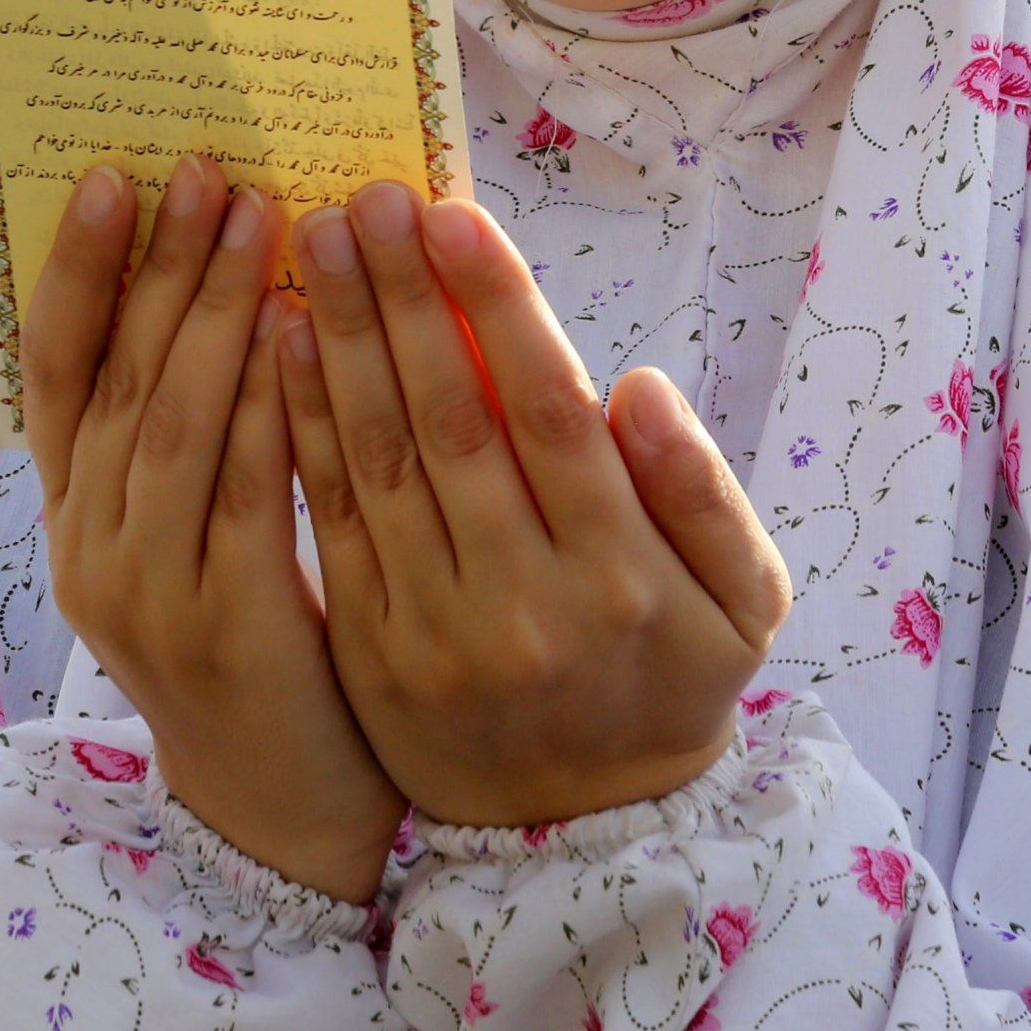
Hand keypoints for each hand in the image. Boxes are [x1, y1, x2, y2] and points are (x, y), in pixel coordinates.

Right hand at [21, 154, 406, 904]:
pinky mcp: (226, 625)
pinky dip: (268, 403)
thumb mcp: (192, 528)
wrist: (283, 802)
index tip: (113, 178)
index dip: (82, 272)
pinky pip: (245, 491)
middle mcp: (89, 547)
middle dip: (163, 265)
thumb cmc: (256, 632)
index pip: (56, 371)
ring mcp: (148, 591)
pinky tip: (300, 330)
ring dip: (215, 311)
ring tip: (259, 217)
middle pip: (120, 378)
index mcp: (75, 515)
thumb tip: (228, 271)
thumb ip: (194, 423)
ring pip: (174, 423)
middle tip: (206, 170)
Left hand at [279, 180, 791, 827]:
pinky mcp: (370, 649)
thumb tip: (636, 385)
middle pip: (450, 421)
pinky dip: (305, 422)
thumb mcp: (742, 600)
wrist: (586, 835)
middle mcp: (520, 600)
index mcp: (618, 572)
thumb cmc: (674, 674)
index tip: (451, 213)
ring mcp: (433, 632)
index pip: (546, 411)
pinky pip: (333, 518)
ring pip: (379, 461)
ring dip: (343, 340)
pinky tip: (287, 339)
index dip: (494, 307)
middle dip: (403, 297)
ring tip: (319, 238)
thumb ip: (700, 491)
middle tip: (364, 196)